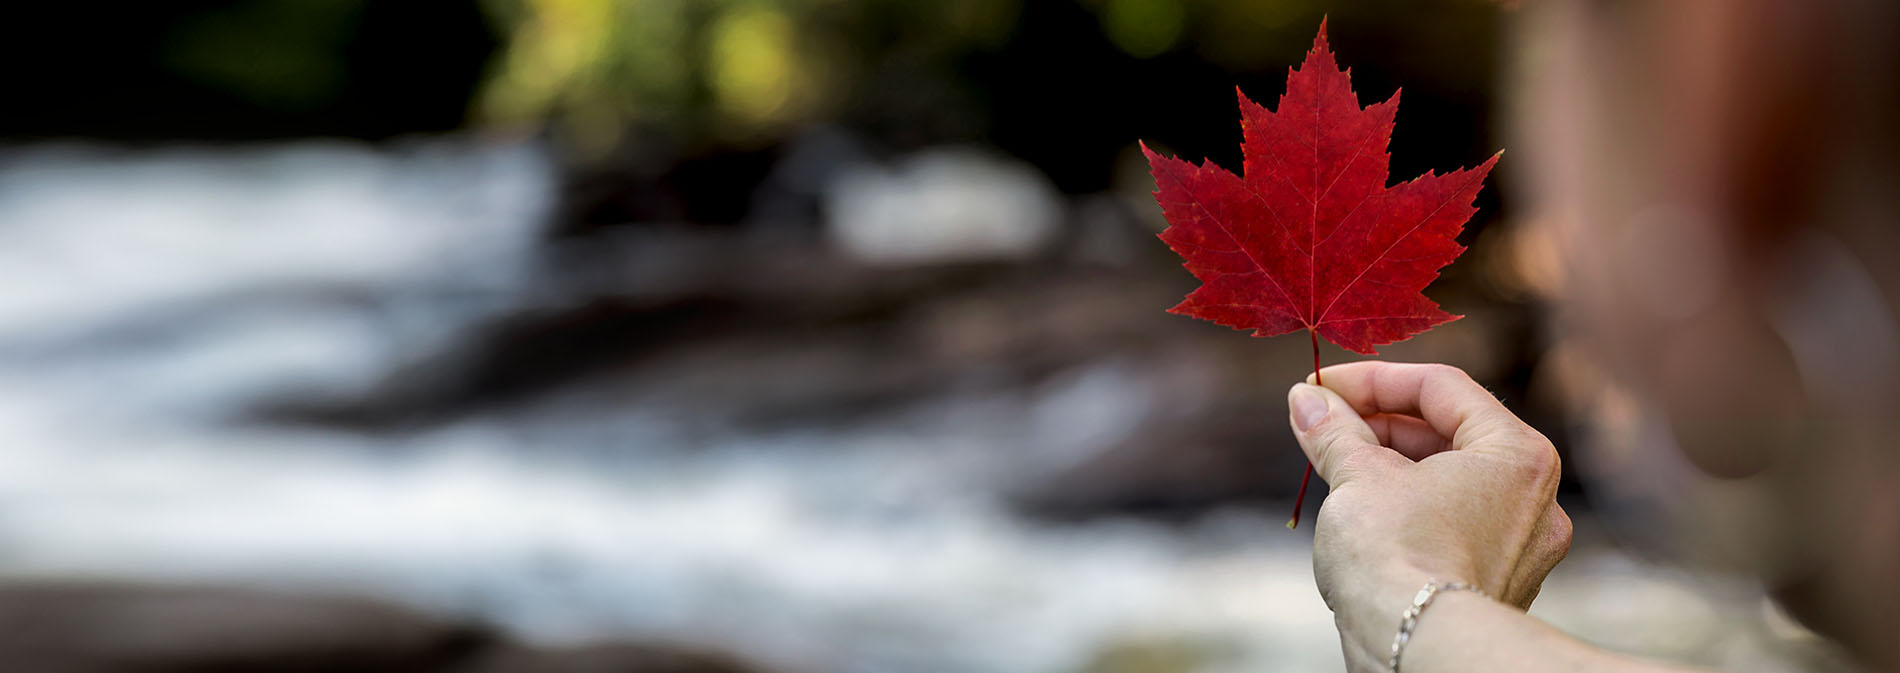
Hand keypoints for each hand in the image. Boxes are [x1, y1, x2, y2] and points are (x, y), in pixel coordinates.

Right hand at [1287, 362, 1571, 669]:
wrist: (1416, 648)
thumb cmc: (1397, 556)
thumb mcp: (1356, 477)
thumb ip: (1333, 430)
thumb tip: (1307, 399)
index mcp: (1517, 455)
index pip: (1441, 387)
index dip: (1372, 379)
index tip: (1320, 386)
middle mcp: (1535, 498)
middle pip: (1447, 433)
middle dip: (1376, 423)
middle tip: (1320, 420)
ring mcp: (1519, 546)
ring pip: (1446, 480)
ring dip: (1387, 463)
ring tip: (1330, 463)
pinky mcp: (1495, 581)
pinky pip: (1450, 522)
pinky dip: (1407, 506)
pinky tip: (1359, 509)